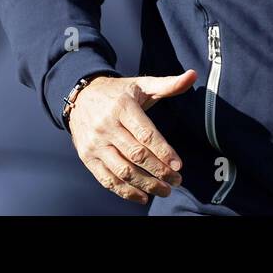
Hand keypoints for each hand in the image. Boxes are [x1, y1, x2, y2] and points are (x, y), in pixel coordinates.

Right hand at [68, 70, 196, 204]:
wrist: (80, 96)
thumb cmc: (118, 92)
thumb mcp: (141, 84)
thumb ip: (168, 84)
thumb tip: (192, 75)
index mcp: (122, 107)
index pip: (145, 134)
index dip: (163, 151)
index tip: (179, 165)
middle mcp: (106, 126)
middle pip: (136, 155)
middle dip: (159, 171)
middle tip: (177, 182)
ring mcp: (95, 143)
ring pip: (122, 170)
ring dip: (145, 184)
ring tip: (164, 190)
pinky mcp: (87, 157)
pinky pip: (106, 179)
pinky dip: (124, 191)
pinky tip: (142, 196)